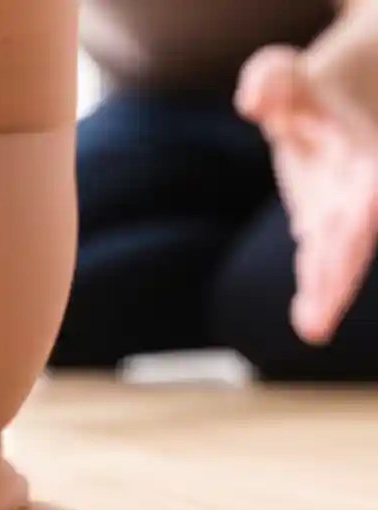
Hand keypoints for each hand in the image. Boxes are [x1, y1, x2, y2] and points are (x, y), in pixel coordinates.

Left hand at [237, 45, 377, 344]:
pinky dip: (317, 284)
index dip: (362, 216)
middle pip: (352, 236)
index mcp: (363, 153)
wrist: (338, 92)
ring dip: (327, 289)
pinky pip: (321, 256)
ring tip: (312, 328)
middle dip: (337, 274)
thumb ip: (271, 80)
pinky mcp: (323, 219)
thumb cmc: (308, 83)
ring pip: (338, 254)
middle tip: (319, 322)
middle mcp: (360, 186)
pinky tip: (307, 320)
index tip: (357, 223)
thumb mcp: (282, 73)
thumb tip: (252, 101)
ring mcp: (343, 207)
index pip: (367, 191)